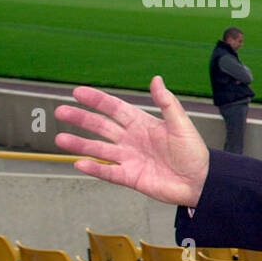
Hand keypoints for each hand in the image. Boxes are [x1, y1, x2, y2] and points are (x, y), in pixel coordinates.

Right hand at [54, 76, 209, 207]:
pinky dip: (95, 168)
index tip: (78, 92)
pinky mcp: (131, 177)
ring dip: (80, 144)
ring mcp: (129, 159)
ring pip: (99, 149)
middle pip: (101, 127)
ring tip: (60, 139)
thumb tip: (156, 79)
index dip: (97, 100)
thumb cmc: (194, 152)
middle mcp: (132, 140)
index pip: (115, 109)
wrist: (201, 181)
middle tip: (60, 111)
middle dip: (81, 119)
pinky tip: (79, 163)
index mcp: (143, 124)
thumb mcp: (181, 124)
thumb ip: (167, 103)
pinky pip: (108, 172)